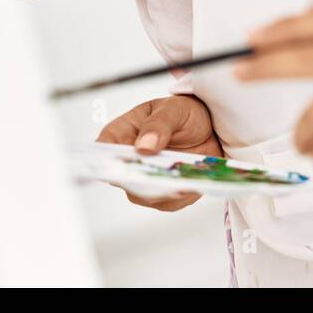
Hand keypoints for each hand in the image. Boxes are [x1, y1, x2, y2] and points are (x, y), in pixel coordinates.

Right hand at [96, 95, 222, 211]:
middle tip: (159, 177)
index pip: (103, 147)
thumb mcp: (173, 110)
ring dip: (162, 192)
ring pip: (143, 195)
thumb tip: (143, 147)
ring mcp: (145, 177)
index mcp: (122, 133)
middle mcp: (129, 159)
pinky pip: (166, 203)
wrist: (209, 127)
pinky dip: (179, 197)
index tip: (118, 165)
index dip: (106, 159)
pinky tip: (190, 185)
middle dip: (140, 180)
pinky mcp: (163, 192)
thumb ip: (158, 125)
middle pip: (122, 178)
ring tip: (181, 184)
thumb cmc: (184, 113)